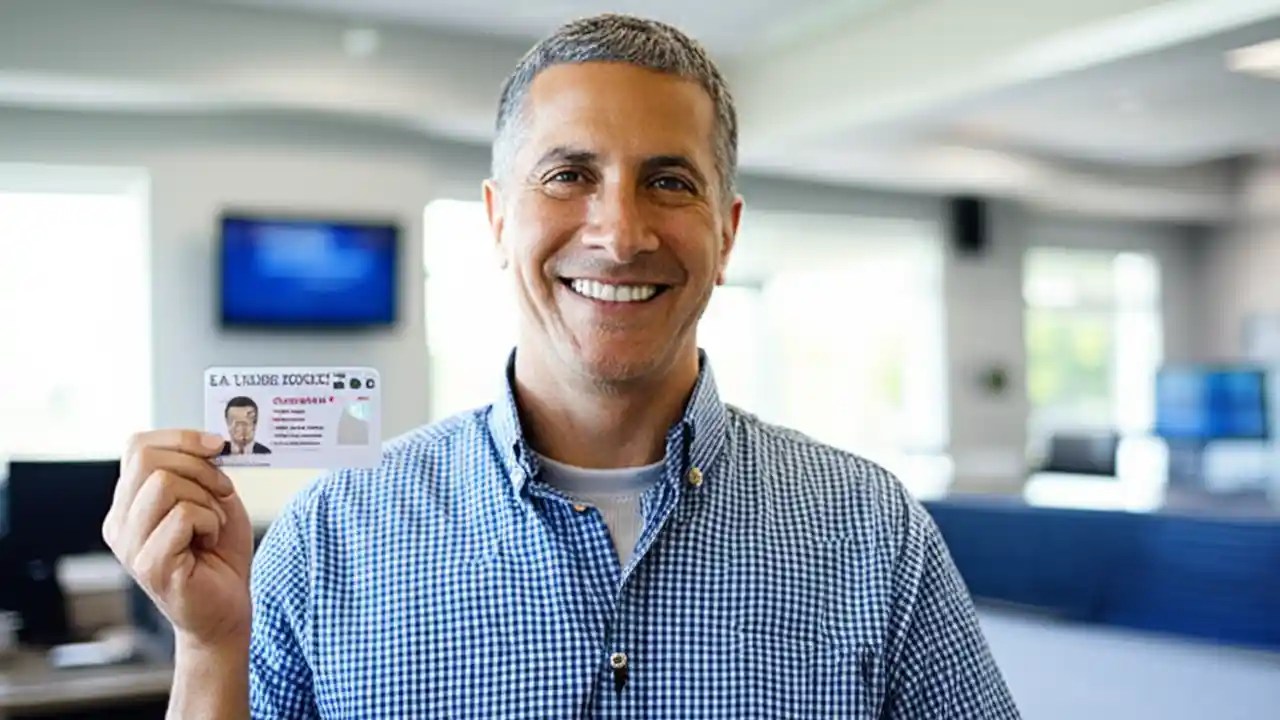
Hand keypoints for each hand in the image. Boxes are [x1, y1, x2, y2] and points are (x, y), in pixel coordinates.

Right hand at [103, 430, 254, 647]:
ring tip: (213, 525)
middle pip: (148, 459)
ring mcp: (130, 545)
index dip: (180, 438)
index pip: (137, 447)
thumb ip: (202, 469)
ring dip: (206, 499)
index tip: (217, 445)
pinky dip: (210, 522)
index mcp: (129, 503)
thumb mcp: (213, 498)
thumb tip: (208, 440)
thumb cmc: (219, 554)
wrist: (226, 609)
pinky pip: (183, 515)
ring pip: (165, 484)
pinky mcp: (150, 564)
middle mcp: (120, 522)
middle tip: (223, 490)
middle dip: (199, 466)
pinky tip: (210, 542)